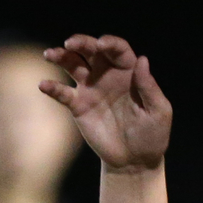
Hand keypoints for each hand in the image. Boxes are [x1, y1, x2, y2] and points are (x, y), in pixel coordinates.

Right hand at [40, 34, 171, 170]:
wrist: (134, 159)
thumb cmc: (152, 134)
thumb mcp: (158, 111)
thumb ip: (149, 87)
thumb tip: (142, 59)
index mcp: (129, 73)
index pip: (118, 50)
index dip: (109, 43)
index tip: (101, 44)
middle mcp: (107, 75)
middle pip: (91, 51)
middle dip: (81, 42)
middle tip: (69, 43)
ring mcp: (91, 89)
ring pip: (72, 65)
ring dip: (60, 56)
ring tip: (50, 54)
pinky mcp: (78, 106)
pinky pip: (62, 93)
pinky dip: (52, 87)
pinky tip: (44, 85)